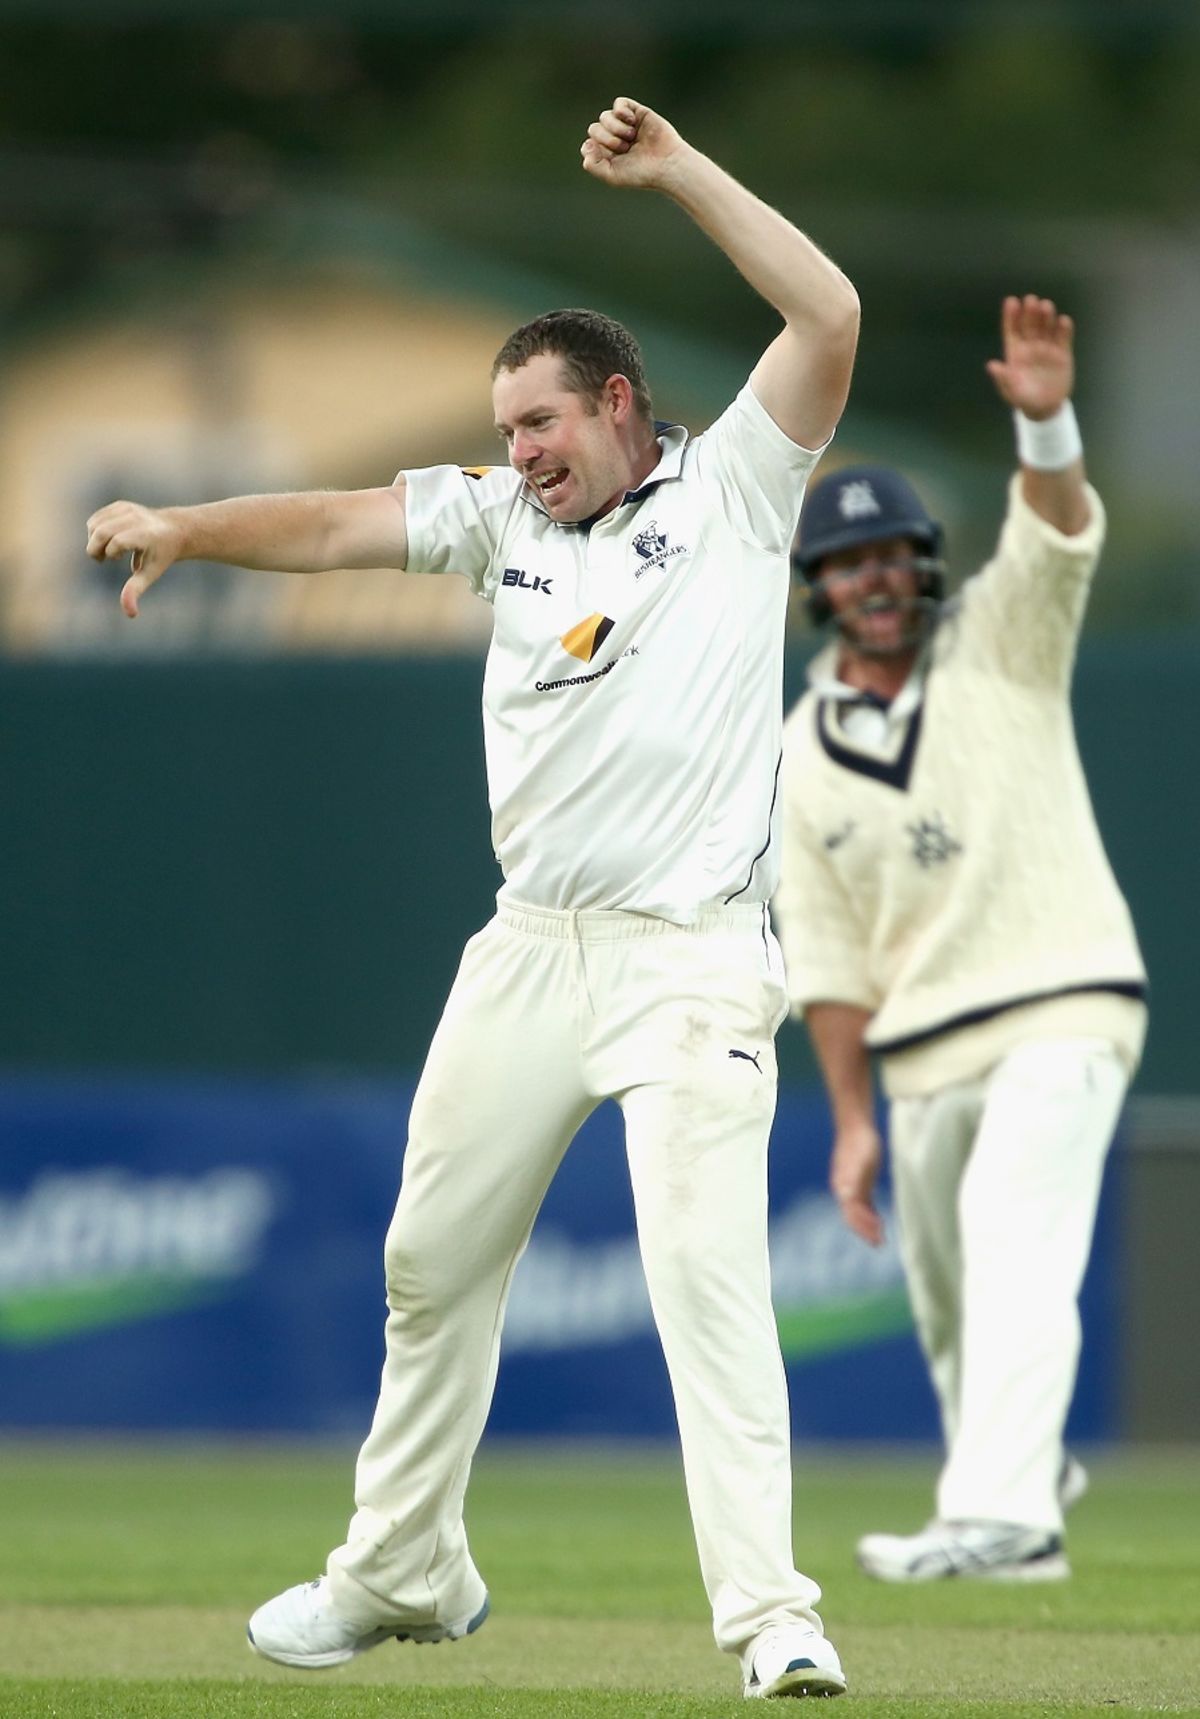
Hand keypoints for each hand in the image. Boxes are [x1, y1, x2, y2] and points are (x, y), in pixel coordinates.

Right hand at [86, 501, 183, 617]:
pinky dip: (95, 532)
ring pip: (94, 524)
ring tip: (106, 550)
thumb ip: (136, 590)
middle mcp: (136, 518)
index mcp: (145, 534)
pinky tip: (107, 540)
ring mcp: (128, 509)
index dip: (110, 553)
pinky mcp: (121, 505)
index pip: (117, 541)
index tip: (116, 559)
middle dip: (95, 548)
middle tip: (102, 559)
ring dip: (93, 540)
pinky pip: (96, 519)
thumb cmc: (161, 555)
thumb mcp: (151, 573)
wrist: (173, 530)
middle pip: (101, 531)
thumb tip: (130, 614)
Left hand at [580, 97, 684, 191]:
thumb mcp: (612, 176)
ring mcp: (624, 125)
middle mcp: (613, 138)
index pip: (588, 144)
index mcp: (606, 154)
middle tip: (624, 148)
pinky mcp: (636, 113)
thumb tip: (587, 144)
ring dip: (615, 127)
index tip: (608, 156)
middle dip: (606, 138)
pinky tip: (632, 121)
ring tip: (631, 137)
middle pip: (594, 128)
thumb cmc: (641, 173)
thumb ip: (593, 166)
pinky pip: (619, 103)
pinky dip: (621, 111)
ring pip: (604, 116)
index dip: (594, 148)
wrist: (666, 163)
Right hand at [829, 1120, 883, 1246]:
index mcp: (844, 1186)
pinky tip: (879, 1220)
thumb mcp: (862, 1159)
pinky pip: (862, 1204)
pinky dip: (869, 1215)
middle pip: (852, 1216)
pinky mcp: (858, 1181)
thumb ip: (854, 1177)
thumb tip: (845, 1196)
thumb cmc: (861, 1141)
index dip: (864, 1227)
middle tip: (879, 1243)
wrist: (856, 1124)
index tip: (878, 1238)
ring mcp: (849, 1185)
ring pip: (856, 1212)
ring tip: (880, 1238)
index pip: (852, 1214)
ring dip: (867, 1225)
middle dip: (864, 1231)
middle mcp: (843, 1188)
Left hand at [986, 294, 1074, 420]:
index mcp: (1016, 352)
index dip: (1010, 316)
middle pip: (1030, 325)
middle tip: (1031, 300)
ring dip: (1046, 316)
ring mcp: (1047, 348)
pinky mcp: (1063, 353)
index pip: (1012, 331)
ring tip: (1046, 306)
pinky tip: (1063, 321)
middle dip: (1030, 312)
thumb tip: (992, 365)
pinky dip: (1064, 329)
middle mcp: (1031, 346)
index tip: (1011, 302)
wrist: (1045, 408)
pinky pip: (1063, 338)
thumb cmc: (1024, 398)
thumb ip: (1004, 378)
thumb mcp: (1012, 391)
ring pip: (1046, 327)